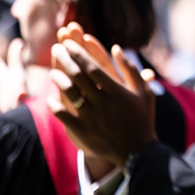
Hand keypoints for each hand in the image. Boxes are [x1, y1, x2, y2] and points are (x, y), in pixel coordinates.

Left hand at [49, 33, 155, 164]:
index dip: (79, 53)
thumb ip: (131, 69)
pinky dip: (55, 105)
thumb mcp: (144, 92)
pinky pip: (63, 115)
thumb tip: (116, 48)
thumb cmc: (141, 118)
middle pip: (78, 76)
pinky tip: (51, 98)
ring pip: (69, 92)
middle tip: (56, 48)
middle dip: (65, 59)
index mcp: (117, 91)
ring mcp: (91, 116)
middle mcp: (103, 102)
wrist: (137, 150)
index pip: (93, 67)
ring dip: (59, 79)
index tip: (69, 43)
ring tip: (54, 72)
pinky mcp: (82, 131)